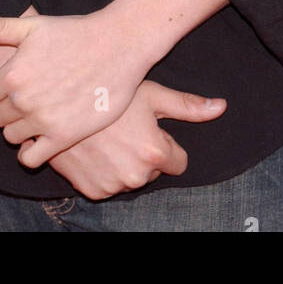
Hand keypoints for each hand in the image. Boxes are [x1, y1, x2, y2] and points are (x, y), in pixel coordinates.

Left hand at [0, 7, 151, 167]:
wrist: (117, 45)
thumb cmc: (74, 32)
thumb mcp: (33, 26)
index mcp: (11, 74)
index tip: (10, 87)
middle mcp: (23, 100)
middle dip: (6, 110)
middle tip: (27, 99)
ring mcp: (43, 121)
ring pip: (10, 137)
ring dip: (19, 129)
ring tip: (37, 114)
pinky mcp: (63, 137)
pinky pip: (31, 159)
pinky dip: (30, 153)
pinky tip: (41, 138)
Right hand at [24, 80, 226, 200]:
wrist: (60, 102)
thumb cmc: (110, 92)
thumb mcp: (151, 93)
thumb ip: (188, 105)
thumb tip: (221, 107)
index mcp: (154, 153)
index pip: (178, 162)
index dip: (165, 143)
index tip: (149, 128)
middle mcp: (136, 176)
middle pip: (153, 171)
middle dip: (144, 154)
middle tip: (126, 128)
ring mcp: (113, 186)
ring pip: (131, 178)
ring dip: (124, 163)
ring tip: (108, 136)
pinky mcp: (93, 192)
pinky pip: (109, 185)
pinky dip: (104, 171)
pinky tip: (95, 148)